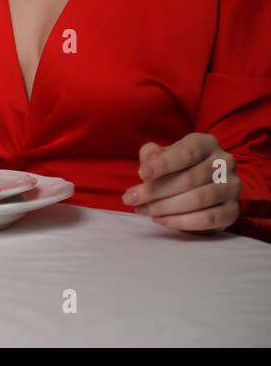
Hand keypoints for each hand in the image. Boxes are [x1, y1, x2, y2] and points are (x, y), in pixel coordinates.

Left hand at [123, 134, 241, 232]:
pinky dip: (182, 222)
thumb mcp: (162, 155)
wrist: (200, 186)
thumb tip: (147, 165)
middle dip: (156, 191)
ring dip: (166, 207)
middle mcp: (224, 162)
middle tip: (132, 199)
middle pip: (189, 179)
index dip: (163, 164)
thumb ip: (152, 155)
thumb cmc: (176, 167)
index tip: (141, 175)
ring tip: (142, 210)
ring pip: (199, 199)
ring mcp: (232, 187)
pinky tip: (161, 220)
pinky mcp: (233, 210)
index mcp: (206, 143)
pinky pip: (209, 219)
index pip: (186, 152)